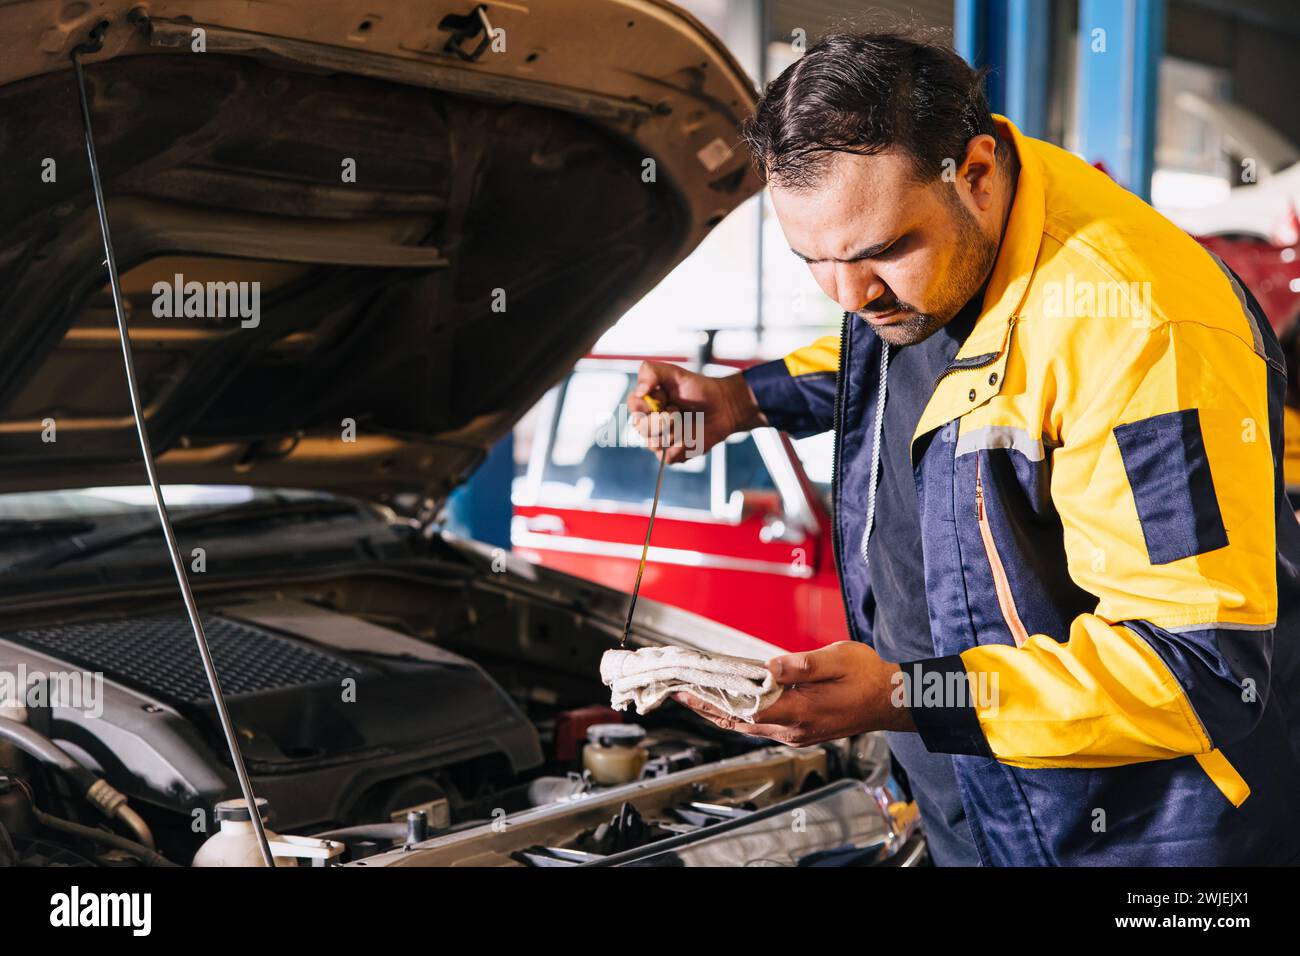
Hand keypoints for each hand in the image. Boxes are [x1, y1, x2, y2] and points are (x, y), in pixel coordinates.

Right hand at [627, 363, 766, 464]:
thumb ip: (651, 372)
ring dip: (674, 432)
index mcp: (646, 404)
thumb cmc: (698, 388)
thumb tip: (639, 391)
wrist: (722, 406)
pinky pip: (667, 457)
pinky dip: (680, 448)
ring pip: (654, 444)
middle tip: (677, 412)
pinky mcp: (673, 454)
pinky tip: (690, 438)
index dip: (648, 406)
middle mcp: (649, 423)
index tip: (665, 397)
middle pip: (641, 429)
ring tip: (686, 422)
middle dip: (662, 420)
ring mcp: (660, 440)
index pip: (633, 408)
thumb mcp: (674, 373)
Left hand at [673, 641, 914, 744]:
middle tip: (679, 693)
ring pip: (748, 726)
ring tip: (695, 696)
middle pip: (739, 721)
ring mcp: (796, 733)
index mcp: (801, 711)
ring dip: (721, 712)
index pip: (744, 709)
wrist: (891, 701)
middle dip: (707, 707)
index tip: (689, 689)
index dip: (713, 700)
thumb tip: (769, 669)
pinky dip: (739, 714)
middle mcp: (794, 729)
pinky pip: (761, 724)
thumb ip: (802, 665)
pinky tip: (728, 703)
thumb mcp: (837, 660)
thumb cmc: (867, 676)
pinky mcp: (800, 731)